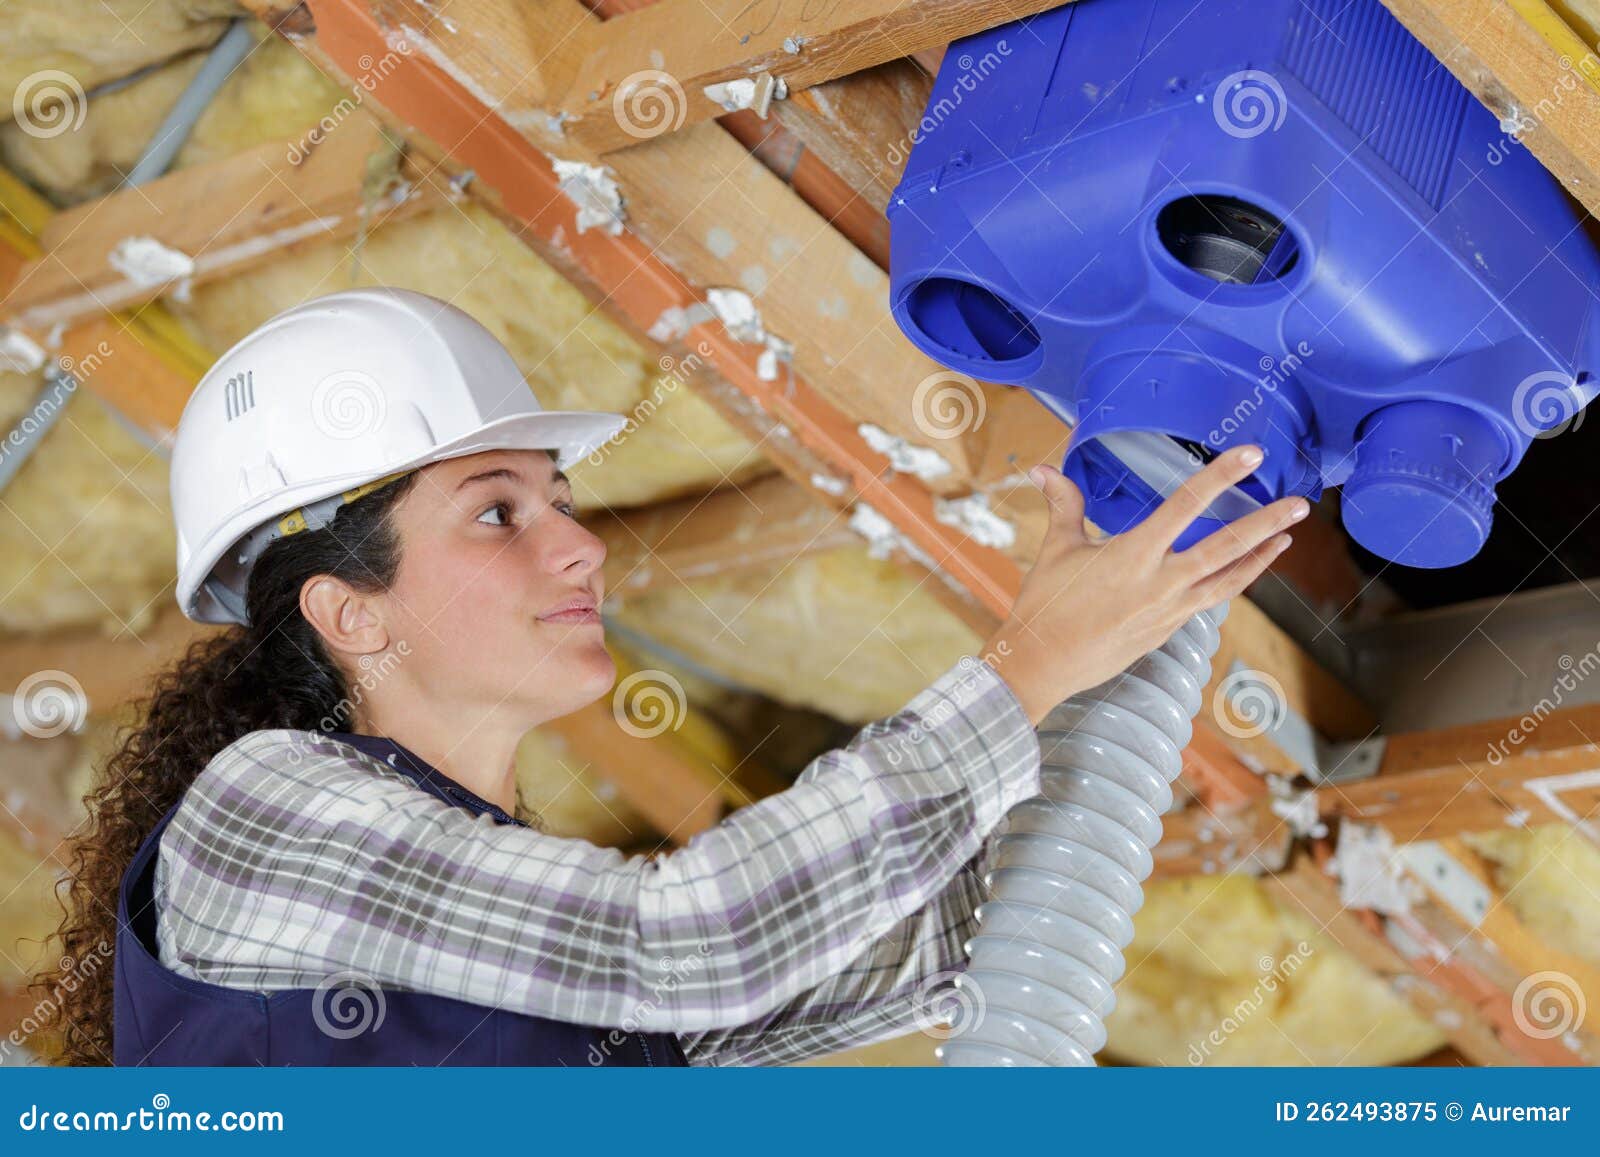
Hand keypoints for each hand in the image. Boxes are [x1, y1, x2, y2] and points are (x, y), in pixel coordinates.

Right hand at [983, 445, 1308, 725]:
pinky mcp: (1167, 631)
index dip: (1221, 475)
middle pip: (1227, 547)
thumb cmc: (1045, 605)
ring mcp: (1169, 610)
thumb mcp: (1056, 548)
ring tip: (1286, 539)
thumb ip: (1064, 504)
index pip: (1186, 503)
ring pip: (1228, 581)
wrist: (1043, 664)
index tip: (1251, 455)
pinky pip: (1208, 601)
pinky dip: (1231, 584)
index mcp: (1134, 553)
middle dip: (1266, 523)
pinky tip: (1241, 574)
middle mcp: (1161, 582)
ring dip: (1261, 558)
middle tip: (1300, 504)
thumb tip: (1042, 469)